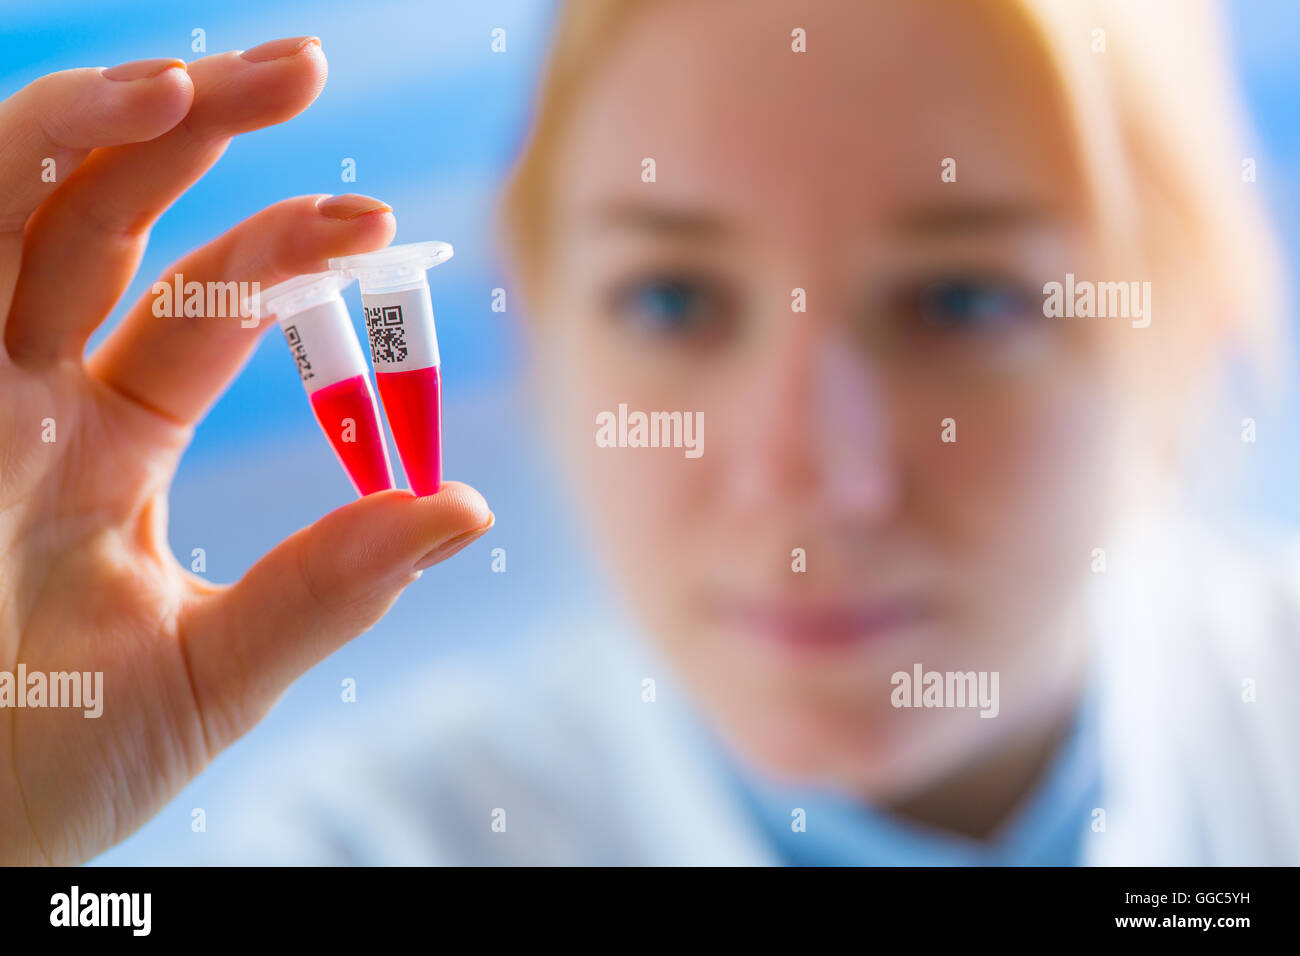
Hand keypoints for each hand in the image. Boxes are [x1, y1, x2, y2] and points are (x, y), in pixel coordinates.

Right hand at [0, 37, 491, 863]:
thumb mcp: (208, 674)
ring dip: (91, 125)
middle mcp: (20, 396)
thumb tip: (467, 508)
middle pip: (101, 219)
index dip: (280, 254)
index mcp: (101, 446)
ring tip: (194, 79)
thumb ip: (326, 586)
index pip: (197, 311)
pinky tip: (91, 123)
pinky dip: (8, 173)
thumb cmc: (46, 772)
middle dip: (192, 133)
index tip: (375, 223)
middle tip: (298, 66)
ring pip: (9, 208)